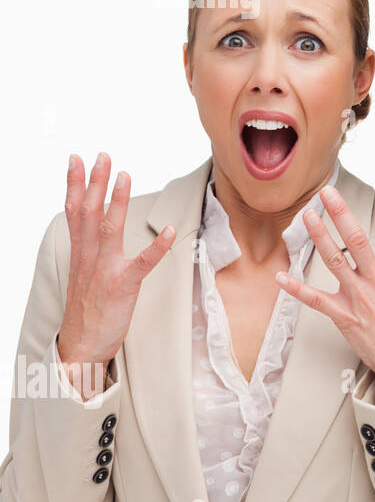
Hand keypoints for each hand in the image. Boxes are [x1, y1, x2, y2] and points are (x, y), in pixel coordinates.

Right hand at [58, 152, 176, 392]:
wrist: (81, 345)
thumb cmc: (87, 310)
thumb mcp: (83, 274)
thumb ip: (90, 249)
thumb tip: (96, 228)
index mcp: (80, 253)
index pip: (75, 211)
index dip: (76, 184)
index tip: (77, 159)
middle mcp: (89, 257)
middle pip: (89, 212)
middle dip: (95, 182)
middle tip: (102, 156)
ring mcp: (106, 270)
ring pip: (109, 229)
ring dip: (117, 202)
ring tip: (124, 176)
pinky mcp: (124, 286)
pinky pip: (143, 263)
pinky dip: (157, 247)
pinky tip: (172, 231)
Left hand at [273, 175, 374, 408]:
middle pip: (357, 238)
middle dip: (340, 212)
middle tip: (328, 192)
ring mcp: (359, 298)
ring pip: (334, 260)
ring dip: (318, 237)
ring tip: (307, 216)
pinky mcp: (345, 317)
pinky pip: (316, 300)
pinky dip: (297, 289)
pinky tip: (281, 276)